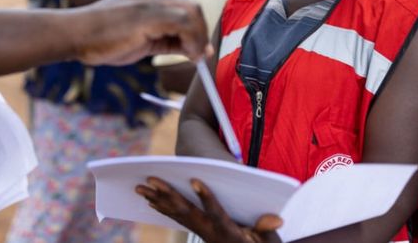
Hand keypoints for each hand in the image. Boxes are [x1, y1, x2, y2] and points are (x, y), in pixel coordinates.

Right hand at [71, 0, 210, 65]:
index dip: (195, 29)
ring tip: (192, 56)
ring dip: (198, 37)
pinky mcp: (147, 14)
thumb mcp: (139, 40)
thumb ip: (165, 40)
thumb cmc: (99, 41)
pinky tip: (186, 54)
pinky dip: (192, 39)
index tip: (196, 50)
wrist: (73, 34)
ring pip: (191, 12)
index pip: (183, 8)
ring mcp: (149, 2)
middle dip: (200, 32)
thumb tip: (192, 51)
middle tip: (199, 55)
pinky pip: (183, 22)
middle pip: (192, 8)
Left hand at [135, 177, 282, 242]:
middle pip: (185, 211)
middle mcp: (208, 231)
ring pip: (176, 213)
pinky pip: (176, 217)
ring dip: (157, 199)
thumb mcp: (267, 242)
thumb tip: (277, 220)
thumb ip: (267, 231)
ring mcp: (200, 231)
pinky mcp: (196, 230)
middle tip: (150, 181)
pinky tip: (150, 199)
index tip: (195, 180)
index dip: (205, 196)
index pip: (215, 212)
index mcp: (226, 231)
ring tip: (140, 187)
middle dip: (167, 194)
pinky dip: (163, 207)